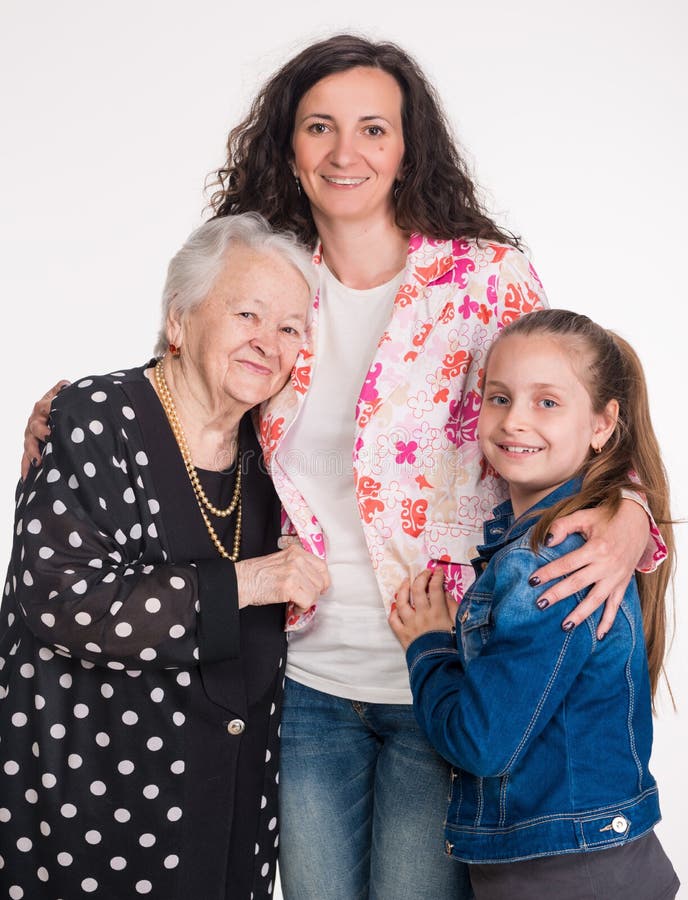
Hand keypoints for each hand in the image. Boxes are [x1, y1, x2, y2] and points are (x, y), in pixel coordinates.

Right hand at [21, 380, 69, 479]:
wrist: (61, 416)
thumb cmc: (63, 406)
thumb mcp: (65, 398)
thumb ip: (63, 392)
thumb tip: (65, 384)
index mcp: (42, 407)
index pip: (44, 406)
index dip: (48, 409)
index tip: (57, 413)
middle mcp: (34, 421)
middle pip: (34, 427)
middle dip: (41, 433)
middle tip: (50, 437)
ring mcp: (31, 436)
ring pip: (28, 444)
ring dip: (32, 453)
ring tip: (37, 461)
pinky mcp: (32, 449)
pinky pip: (26, 459)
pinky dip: (26, 468)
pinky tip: (26, 478)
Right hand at [235, 544, 329, 611]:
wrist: (241, 581)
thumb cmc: (258, 574)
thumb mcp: (282, 561)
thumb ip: (299, 565)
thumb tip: (315, 580)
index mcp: (296, 551)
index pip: (322, 566)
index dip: (323, 581)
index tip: (319, 589)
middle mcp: (297, 559)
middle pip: (320, 581)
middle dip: (314, 594)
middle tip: (303, 599)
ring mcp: (293, 572)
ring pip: (315, 593)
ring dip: (307, 602)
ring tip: (296, 604)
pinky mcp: (289, 586)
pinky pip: (307, 602)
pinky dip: (302, 609)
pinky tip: (293, 608)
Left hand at [388, 569, 453, 650]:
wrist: (440, 666)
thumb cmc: (452, 646)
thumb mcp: (459, 624)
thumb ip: (453, 607)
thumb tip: (445, 593)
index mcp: (438, 612)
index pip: (436, 587)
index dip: (437, 576)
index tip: (438, 571)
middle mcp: (422, 615)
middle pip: (417, 589)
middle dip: (421, 577)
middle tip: (425, 573)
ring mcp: (410, 624)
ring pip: (401, 602)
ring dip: (403, 589)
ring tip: (406, 582)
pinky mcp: (402, 634)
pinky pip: (393, 620)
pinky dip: (393, 612)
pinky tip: (396, 607)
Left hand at [529, 500, 649, 637]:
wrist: (638, 520)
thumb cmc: (606, 518)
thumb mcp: (584, 516)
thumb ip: (563, 526)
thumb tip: (547, 541)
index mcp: (596, 548)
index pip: (567, 564)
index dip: (549, 572)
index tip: (532, 580)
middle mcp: (607, 565)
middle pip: (578, 584)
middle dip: (558, 595)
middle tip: (540, 604)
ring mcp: (616, 577)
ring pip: (596, 599)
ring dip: (581, 614)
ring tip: (565, 626)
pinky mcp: (623, 583)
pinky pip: (616, 605)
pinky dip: (608, 621)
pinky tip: (599, 635)